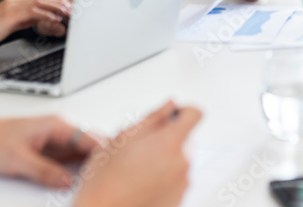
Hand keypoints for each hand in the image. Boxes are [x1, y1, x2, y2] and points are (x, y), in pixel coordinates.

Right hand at [0, 0, 72, 44]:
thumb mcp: (12, 23)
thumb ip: (25, 18)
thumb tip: (40, 19)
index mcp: (15, 3)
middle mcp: (14, 2)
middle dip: (59, 1)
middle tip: (73, 6)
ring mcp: (12, 7)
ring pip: (39, 2)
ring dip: (56, 7)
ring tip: (68, 12)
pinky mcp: (10, 16)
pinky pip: (32, 13)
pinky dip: (45, 15)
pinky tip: (54, 19)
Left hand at [0, 110, 100, 188]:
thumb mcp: (18, 160)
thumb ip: (45, 171)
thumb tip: (66, 181)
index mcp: (56, 125)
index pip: (89, 137)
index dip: (104, 152)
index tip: (112, 166)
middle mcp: (60, 130)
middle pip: (90, 144)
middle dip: (101, 159)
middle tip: (107, 176)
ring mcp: (56, 140)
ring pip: (82, 152)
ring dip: (90, 164)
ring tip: (98, 179)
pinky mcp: (51, 150)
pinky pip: (72, 158)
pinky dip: (80, 168)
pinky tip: (84, 178)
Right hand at [75, 101, 201, 206]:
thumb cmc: (106, 179)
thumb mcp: (123, 138)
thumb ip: (153, 117)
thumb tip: (170, 104)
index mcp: (170, 143)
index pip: (196, 114)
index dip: (184, 111)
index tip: (172, 116)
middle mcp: (183, 163)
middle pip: (186, 139)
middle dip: (168, 138)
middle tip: (141, 148)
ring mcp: (183, 184)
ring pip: (181, 160)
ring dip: (166, 159)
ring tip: (138, 170)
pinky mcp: (179, 200)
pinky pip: (177, 180)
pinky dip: (165, 178)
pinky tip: (142, 184)